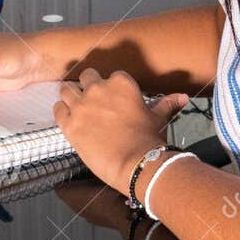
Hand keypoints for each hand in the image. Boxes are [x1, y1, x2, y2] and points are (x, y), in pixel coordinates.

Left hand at [53, 68, 188, 189]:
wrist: (137, 163)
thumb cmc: (150, 139)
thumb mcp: (158, 118)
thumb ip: (167, 103)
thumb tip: (182, 97)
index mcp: (121, 83)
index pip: (112, 75)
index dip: (111, 86)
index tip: (113, 98)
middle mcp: (98, 89)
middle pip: (86, 76)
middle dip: (88, 86)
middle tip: (93, 101)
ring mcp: (81, 105)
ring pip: (66, 89)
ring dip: (71, 96)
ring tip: (77, 107)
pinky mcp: (69, 124)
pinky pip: (57, 109)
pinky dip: (62, 111)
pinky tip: (69, 119)